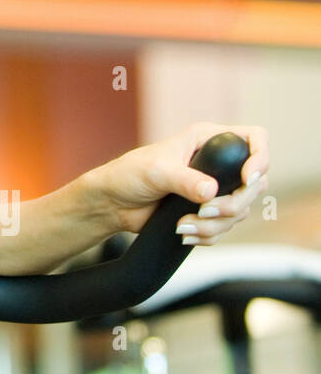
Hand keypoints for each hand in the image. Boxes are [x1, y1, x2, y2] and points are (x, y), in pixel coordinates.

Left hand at [91, 121, 268, 245]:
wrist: (113, 202)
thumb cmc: (129, 174)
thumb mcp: (156, 172)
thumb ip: (184, 180)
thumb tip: (210, 192)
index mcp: (207, 140)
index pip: (254, 139)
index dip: (260, 158)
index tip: (247, 179)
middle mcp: (217, 162)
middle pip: (255, 184)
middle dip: (232, 205)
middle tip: (203, 211)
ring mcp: (215, 188)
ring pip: (241, 211)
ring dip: (215, 224)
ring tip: (183, 225)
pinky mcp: (208, 210)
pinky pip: (225, 228)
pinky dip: (208, 235)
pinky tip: (184, 233)